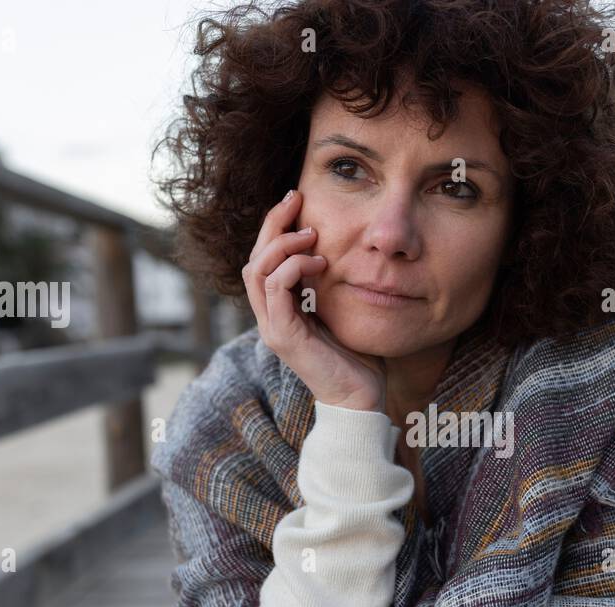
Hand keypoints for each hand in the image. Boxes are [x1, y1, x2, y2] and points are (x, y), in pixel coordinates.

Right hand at [241, 189, 386, 412]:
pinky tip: (318, 262)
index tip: (297, 200)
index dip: (275, 227)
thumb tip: (339, 251)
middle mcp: (270, 316)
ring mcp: (272, 327)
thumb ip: (330, 286)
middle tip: (296, 199)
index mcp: (280, 310)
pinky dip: (292, 268)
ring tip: (311, 234)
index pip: (264, 260)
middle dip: (272, 224)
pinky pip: (274, 290)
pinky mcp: (283, 336)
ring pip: (257, 271)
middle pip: (254, 259)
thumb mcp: (341, 312)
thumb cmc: (356, 359)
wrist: (359, 399)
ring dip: (282, 245)